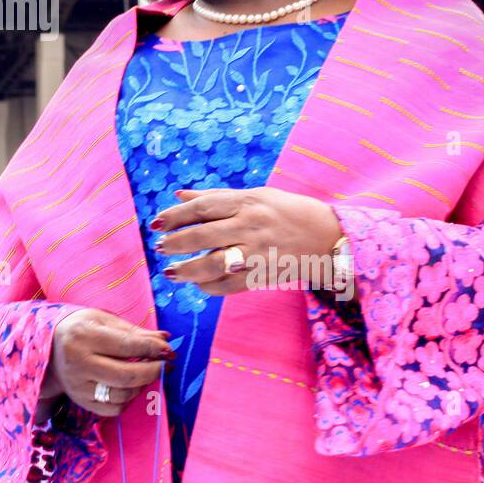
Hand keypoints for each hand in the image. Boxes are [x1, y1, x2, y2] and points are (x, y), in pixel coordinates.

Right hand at [41, 309, 172, 417]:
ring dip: (142, 386)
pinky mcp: (80, 401)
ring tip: (147, 373)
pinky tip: (130, 387)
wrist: (49, 347)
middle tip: (166, 365)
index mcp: (84, 336)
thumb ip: (134, 331)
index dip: (152, 349)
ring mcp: (78, 386)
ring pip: (121, 396)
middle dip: (153, 372)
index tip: (168, 350)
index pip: (126, 346)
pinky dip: (128, 400)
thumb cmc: (81, 328)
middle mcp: (78, 363)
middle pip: (126, 376)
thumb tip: (165, 339)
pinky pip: (112, 409)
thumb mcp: (104, 320)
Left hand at [151, 186, 341, 296]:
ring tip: (171, 272)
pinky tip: (198, 284)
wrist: (327, 237)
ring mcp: (257, 252)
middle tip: (160, 248)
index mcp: (246, 202)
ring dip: (188, 270)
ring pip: (214, 263)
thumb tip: (179, 195)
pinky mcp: (264, 275)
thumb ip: (215, 197)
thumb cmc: (285, 211)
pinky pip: (230, 285)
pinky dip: (210, 287)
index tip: (156, 224)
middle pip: (203, 235)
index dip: (175, 216)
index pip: (202, 207)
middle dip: (176, 243)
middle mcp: (250, 226)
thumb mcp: (254, 195)